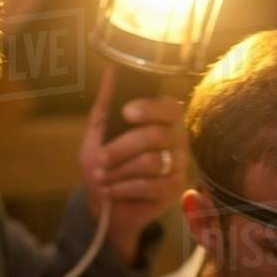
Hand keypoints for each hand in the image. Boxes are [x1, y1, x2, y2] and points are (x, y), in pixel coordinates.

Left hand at [80, 65, 188, 265]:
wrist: (106, 206)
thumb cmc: (105, 167)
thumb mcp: (98, 133)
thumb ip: (106, 104)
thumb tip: (111, 70)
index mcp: (164, 120)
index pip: (169, 107)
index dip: (149, 108)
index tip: (125, 113)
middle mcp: (177, 140)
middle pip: (155, 136)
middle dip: (122, 148)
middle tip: (101, 160)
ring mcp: (178, 166)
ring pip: (151, 162)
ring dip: (120, 170)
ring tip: (103, 178)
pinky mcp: (174, 190)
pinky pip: (151, 185)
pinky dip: (125, 188)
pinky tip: (111, 191)